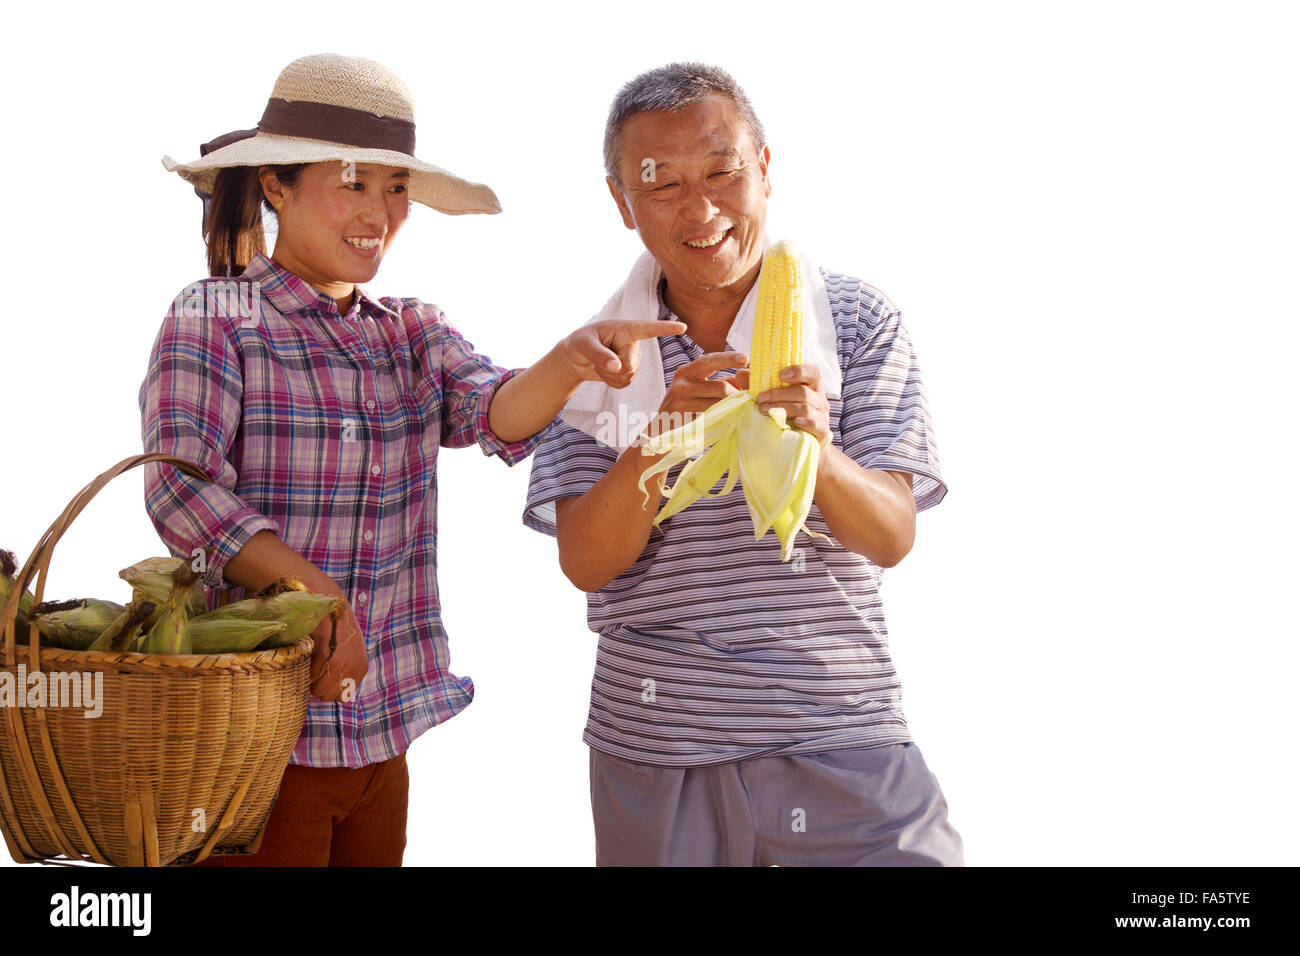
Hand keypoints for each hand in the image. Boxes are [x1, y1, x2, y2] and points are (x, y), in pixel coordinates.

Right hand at [308, 598, 368, 702]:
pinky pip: (309, 677)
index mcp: (360, 668)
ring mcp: (339, 664)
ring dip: (310, 679)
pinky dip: (305, 668)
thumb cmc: (334, 625)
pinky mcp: (324, 656)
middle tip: (315, 664)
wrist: (327, 601)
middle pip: (328, 696)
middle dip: (318, 685)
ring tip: (312, 658)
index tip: (323, 672)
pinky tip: (309, 653)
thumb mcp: (349, 649)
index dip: (328, 687)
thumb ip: (346, 669)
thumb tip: (338, 693)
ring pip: (316, 690)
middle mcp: (353, 668)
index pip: (342, 696)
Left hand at [560, 319, 687, 388]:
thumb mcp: (584, 345)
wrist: (577, 358)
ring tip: (601, 363)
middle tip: (597, 360)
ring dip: (609, 375)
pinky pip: (624, 384)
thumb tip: (617, 367)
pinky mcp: (631, 371)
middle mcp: (633, 342)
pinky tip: (606, 372)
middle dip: (611, 368)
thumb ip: (599, 355)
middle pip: (629, 364)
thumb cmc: (579, 343)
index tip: (682, 327)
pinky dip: (611, 382)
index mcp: (625, 329)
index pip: (647, 329)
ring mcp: (634, 358)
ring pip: (627, 376)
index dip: (665, 329)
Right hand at [641, 350, 747, 441]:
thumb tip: (746, 375)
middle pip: (720, 387)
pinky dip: (724, 416)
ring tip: (739, 410)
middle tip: (749, 398)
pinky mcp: (681, 416)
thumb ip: (724, 381)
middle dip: (739, 394)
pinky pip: (711, 416)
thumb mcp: (702, 389)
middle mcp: (681, 382)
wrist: (660, 431)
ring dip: (733, 407)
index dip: (729, 358)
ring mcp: (680, 400)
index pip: (710, 360)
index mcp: (687, 371)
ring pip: (718, 404)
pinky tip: (728, 418)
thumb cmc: (687, 408)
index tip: (746, 359)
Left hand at [755, 364, 831, 446]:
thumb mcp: (774, 398)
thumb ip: (758, 385)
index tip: (780, 374)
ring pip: (805, 408)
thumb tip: (740, 374)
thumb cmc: (786, 414)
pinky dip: (807, 423)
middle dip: (779, 394)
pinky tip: (796, 422)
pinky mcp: (822, 431)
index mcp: (811, 386)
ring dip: (783, 408)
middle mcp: (819, 399)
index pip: (813, 373)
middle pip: (803, 392)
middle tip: (760, 398)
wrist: (800, 441)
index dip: (798, 371)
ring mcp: (822, 416)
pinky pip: (817, 425)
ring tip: (764, 410)